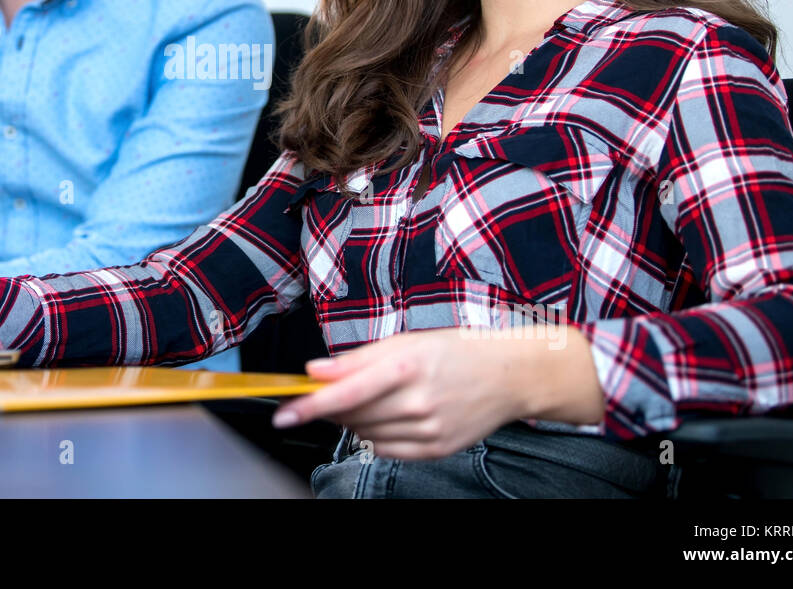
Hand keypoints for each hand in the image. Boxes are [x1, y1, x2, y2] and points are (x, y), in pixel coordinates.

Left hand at [271, 327, 604, 460]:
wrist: (509, 376)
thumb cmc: (455, 350)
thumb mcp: (405, 341)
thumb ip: (356, 359)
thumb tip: (314, 371)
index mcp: (407, 367)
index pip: (346, 393)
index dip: (310, 405)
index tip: (283, 412)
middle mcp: (417, 402)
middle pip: (352, 415)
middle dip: (330, 407)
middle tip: (326, 393)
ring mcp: (428, 430)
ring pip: (366, 434)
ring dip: (352, 419)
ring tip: (366, 398)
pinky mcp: (435, 449)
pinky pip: (386, 450)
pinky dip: (373, 435)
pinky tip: (382, 417)